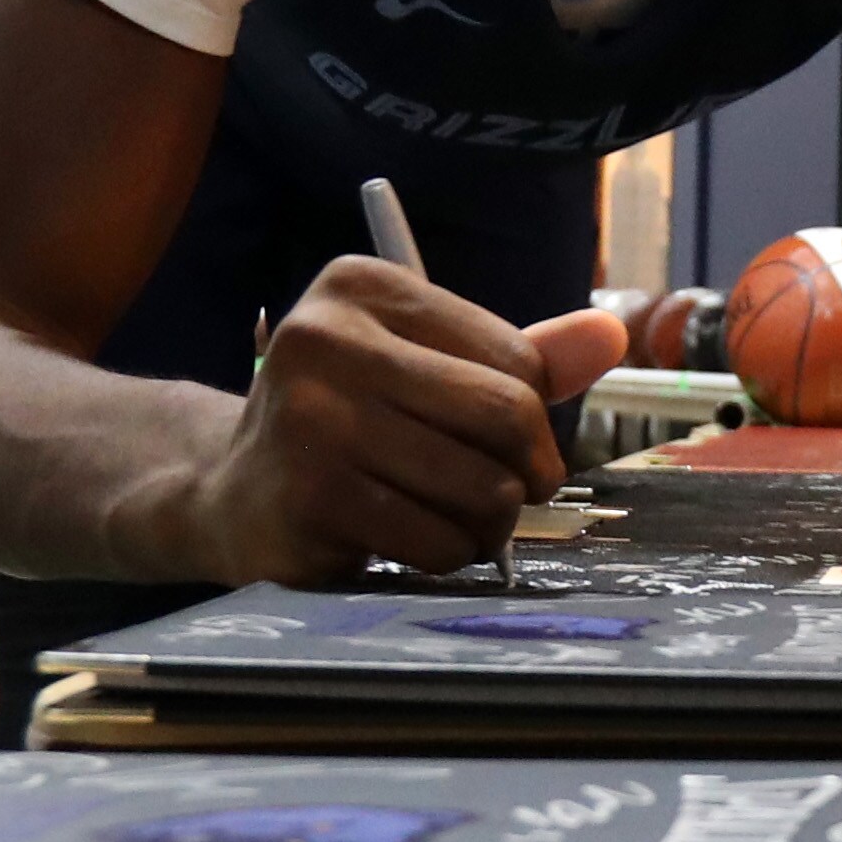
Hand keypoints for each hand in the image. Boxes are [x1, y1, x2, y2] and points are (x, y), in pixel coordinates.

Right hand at [155, 256, 627, 585]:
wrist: (231, 490)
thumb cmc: (352, 420)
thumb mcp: (429, 365)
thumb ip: (522, 353)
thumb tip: (610, 334)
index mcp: (361, 286)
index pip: (518, 360)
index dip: (535, 417)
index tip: (510, 442)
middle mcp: (325, 339)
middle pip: (505, 417)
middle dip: (527, 473)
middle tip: (510, 494)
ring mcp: (309, 420)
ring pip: (481, 488)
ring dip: (490, 524)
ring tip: (457, 519)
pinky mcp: (307, 500)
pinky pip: (437, 542)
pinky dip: (447, 555)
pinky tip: (411, 542)